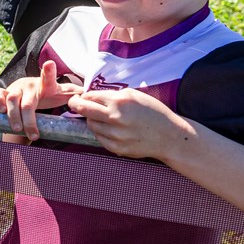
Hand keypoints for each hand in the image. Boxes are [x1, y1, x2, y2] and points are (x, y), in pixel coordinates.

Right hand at [0, 60, 81, 140]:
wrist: (27, 89)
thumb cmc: (47, 93)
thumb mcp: (60, 93)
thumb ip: (74, 93)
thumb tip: (90, 95)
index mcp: (45, 85)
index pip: (48, 77)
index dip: (49, 71)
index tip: (50, 64)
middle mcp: (29, 85)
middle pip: (28, 103)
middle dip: (29, 120)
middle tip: (33, 135)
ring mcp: (16, 88)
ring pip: (12, 101)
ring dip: (14, 116)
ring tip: (17, 129)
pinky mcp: (4, 91)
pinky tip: (1, 112)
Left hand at [66, 88, 190, 159]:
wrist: (170, 137)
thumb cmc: (154, 113)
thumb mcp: (135, 95)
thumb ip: (112, 95)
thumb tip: (92, 96)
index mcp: (120, 102)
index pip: (90, 96)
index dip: (84, 95)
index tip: (82, 96)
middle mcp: (115, 118)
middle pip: (83, 110)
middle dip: (75, 104)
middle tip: (74, 103)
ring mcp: (115, 135)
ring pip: (90, 124)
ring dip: (92, 119)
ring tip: (102, 117)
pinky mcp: (116, 148)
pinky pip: (99, 138)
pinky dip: (101, 132)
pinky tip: (111, 128)